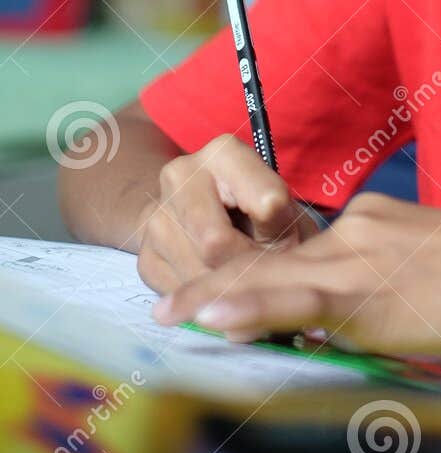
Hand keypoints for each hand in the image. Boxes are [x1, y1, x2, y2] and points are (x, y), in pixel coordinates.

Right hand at [135, 134, 319, 294]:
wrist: (202, 214)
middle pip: (216, 242)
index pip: (266, 203)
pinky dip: (203, 299)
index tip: (283, 240)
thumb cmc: (256, 212)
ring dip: (224, 287)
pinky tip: (212, 279)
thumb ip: (282, 232)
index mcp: (225, 153)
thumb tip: (260, 278)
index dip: (282, 234)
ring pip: (195, 273)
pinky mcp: (144, 255)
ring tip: (235, 272)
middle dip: (245, 266)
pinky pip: (178, 293)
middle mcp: (181, 174)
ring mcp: (155, 214)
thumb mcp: (284, 212)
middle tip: (259, 269)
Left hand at [151, 192, 440, 356]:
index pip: (301, 252)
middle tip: (165, 305)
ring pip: (272, 277)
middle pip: (272, 259)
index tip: (213, 291)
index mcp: (373, 224)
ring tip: (166, 315)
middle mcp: (357, 232)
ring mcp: (361, 258)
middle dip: (214, 282)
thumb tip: (368, 326)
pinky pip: (298, 302)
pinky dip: (252, 309)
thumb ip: (395, 292)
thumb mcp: (438, 278)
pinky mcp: (371, 291)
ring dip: (213, 299)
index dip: (254, 276)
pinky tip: (215, 319)